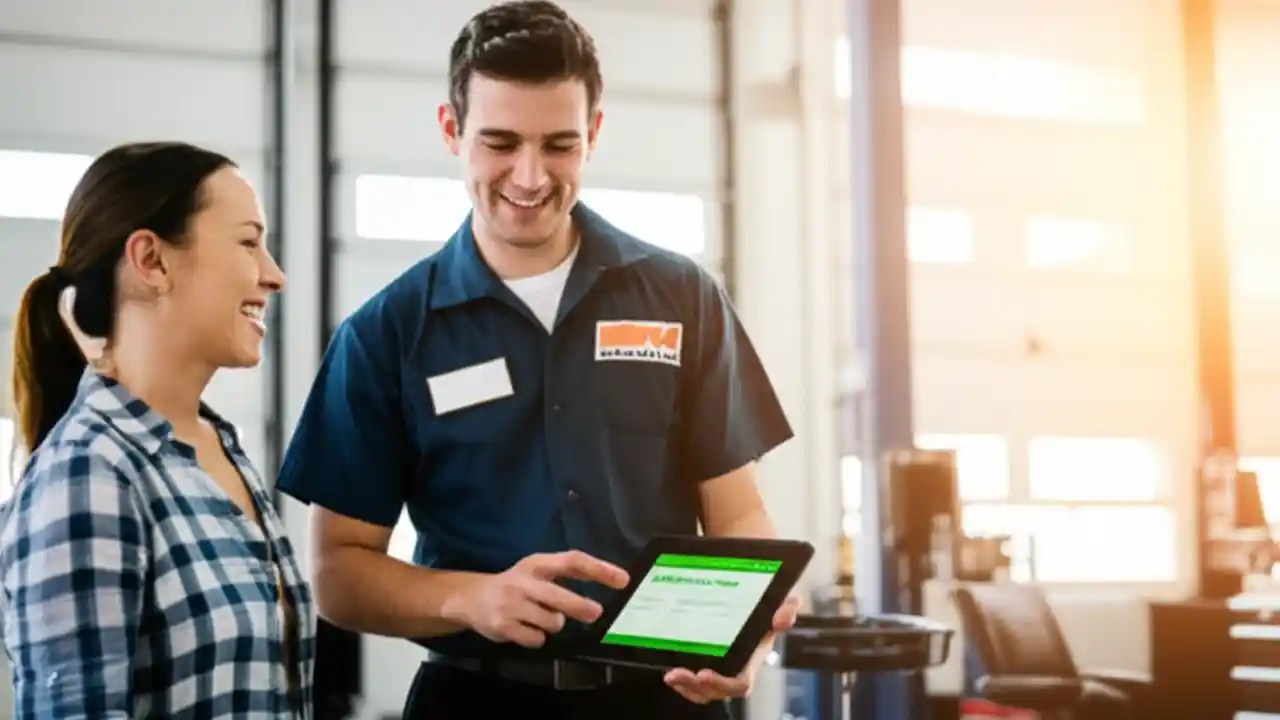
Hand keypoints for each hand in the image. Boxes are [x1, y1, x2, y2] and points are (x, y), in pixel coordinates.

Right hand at [453, 550, 629, 648]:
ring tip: (540, 617)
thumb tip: (606, 582)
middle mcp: (524, 581)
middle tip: (595, 613)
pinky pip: (536, 639)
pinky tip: (524, 628)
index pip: (573, 561)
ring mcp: (512, 604)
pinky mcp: (503, 626)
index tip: (622, 579)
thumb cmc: (516, 585)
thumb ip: (565, 575)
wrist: (471, 598)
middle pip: (560, 596)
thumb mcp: (536, 572)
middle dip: (580, 606)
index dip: (599, 569)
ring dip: (553, 624)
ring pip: (551, 622)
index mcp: (536, 564)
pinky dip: (536, 637)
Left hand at [663, 594, 800, 703]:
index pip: (740, 683)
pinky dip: (682, 680)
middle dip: (696, 688)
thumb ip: (787, 608)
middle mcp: (735, 668)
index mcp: (751, 660)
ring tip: (671, 676)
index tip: (704, 674)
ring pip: (702, 690)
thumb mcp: (781, 603)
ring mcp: (720, 667)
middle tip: (678, 675)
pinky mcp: (705, 660)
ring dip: (686, 687)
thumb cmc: (769, 607)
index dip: (723, 684)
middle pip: (716, 691)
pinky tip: (670, 671)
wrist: (758, 599)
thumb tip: (782, 618)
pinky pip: (694, 681)